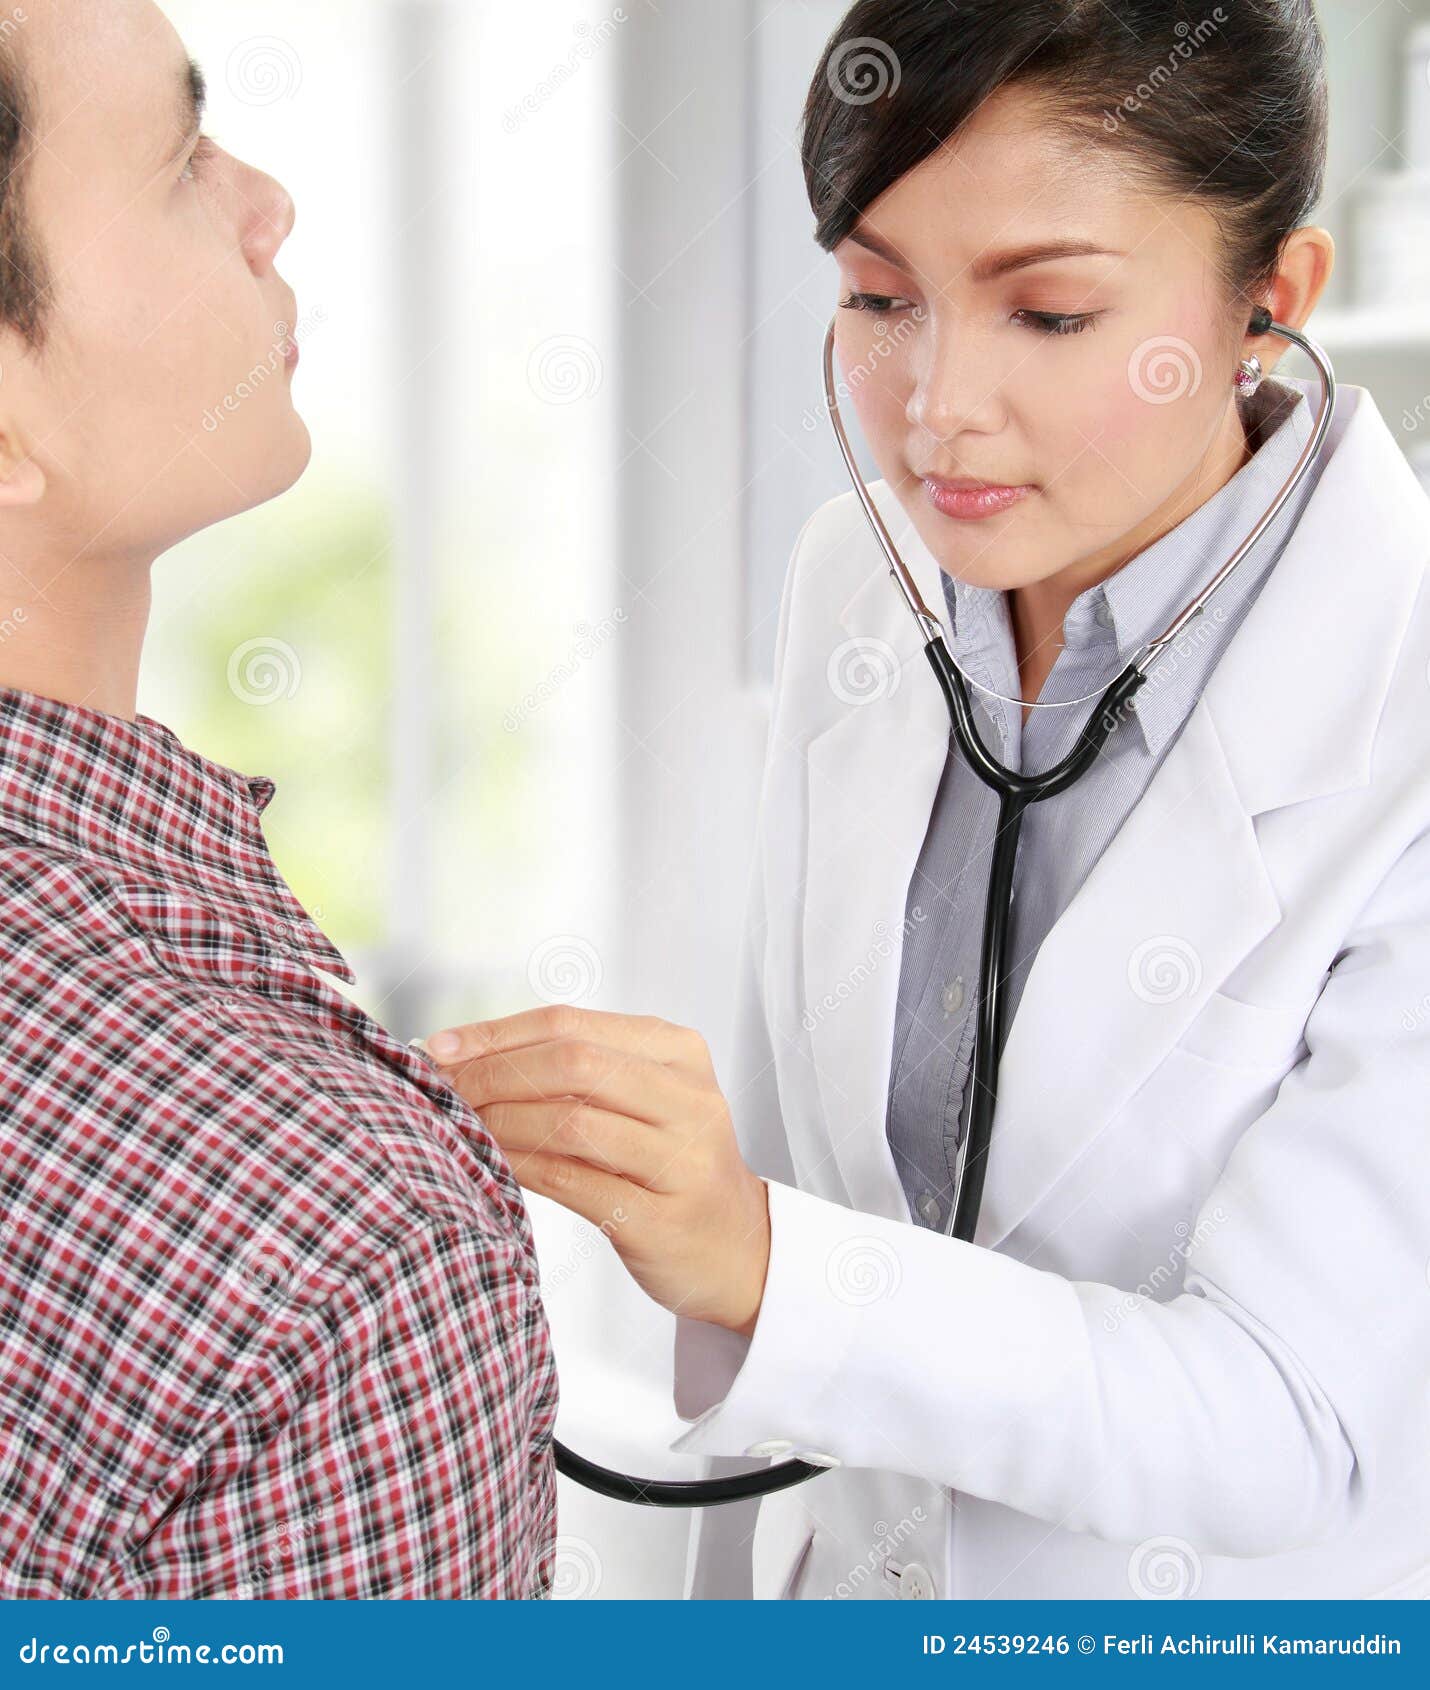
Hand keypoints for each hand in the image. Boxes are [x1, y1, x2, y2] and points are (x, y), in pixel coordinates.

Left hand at [423, 1005, 770, 1335]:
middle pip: (571, 1064)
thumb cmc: (668, 1164)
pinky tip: (488, 1165)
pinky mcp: (662, 1218)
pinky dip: (520, 1167)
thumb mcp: (642, 1099)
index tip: (436, 1048)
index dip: (495, 1033)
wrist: (740, 1249)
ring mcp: (682, 1159)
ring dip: (499, 1122)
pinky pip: (572, 1181)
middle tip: (438, 1091)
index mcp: (678, 1051)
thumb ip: (576, 1071)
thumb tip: (460, 1054)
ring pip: (570, 1121)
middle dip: (491, 1074)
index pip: (570, 1024)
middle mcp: (688, 1098)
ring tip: (455, 1128)